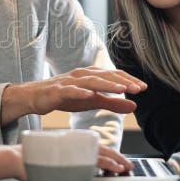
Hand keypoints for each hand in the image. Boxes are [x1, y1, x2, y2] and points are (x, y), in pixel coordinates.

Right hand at [0, 66, 146, 125]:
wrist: (35, 97)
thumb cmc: (64, 97)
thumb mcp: (92, 101)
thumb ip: (112, 103)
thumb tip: (134, 106)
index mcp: (91, 75)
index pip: (113, 75)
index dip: (129, 80)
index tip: (144, 88)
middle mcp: (82, 75)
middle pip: (105, 76)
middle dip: (122, 81)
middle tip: (138, 88)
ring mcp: (69, 82)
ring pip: (90, 81)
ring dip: (106, 84)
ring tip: (120, 89)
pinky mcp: (57, 91)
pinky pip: (70, 90)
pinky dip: (79, 91)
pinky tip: (89, 94)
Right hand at [0, 144, 132, 180]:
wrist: (13, 159)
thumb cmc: (29, 163)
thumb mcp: (50, 163)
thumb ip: (64, 166)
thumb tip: (79, 175)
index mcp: (68, 146)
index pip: (91, 148)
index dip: (107, 155)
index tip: (119, 163)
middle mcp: (70, 145)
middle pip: (98, 149)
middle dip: (116, 158)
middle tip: (128, 165)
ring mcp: (68, 149)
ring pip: (96, 153)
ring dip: (112, 160)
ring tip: (123, 167)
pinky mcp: (65, 155)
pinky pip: (89, 159)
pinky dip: (103, 162)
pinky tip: (111, 166)